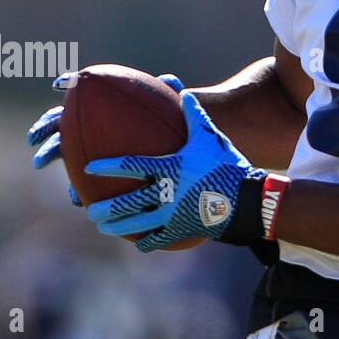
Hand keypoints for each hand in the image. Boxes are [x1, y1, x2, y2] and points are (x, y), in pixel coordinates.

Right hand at [27, 72, 185, 207]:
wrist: (171, 150)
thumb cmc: (169, 126)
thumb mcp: (171, 112)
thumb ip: (172, 94)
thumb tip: (171, 80)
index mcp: (104, 109)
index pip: (82, 93)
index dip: (68, 84)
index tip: (60, 83)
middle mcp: (92, 127)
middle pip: (61, 123)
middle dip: (44, 128)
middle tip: (35, 133)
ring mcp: (91, 149)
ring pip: (64, 151)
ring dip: (49, 154)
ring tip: (39, 163)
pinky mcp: (97, 172)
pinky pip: (83, 181)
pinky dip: (76, 188)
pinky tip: (75, 196)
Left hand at [83, 92, 265, 252]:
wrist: (249, 198)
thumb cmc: (229, 164)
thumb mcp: (211, 137)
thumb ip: (194, 116)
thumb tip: (183, 94)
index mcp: (169, 168)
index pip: (130, 166)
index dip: (107, 166)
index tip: (88, 168)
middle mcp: (166, 192)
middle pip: (128, 202)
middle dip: (106, 208)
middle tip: (90, 211)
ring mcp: (174, 214)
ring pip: (139, 223)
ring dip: (118, 226)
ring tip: (103, 228)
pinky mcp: (184, 229)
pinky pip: (161, 238)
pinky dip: (148, 242)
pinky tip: (138, 244)